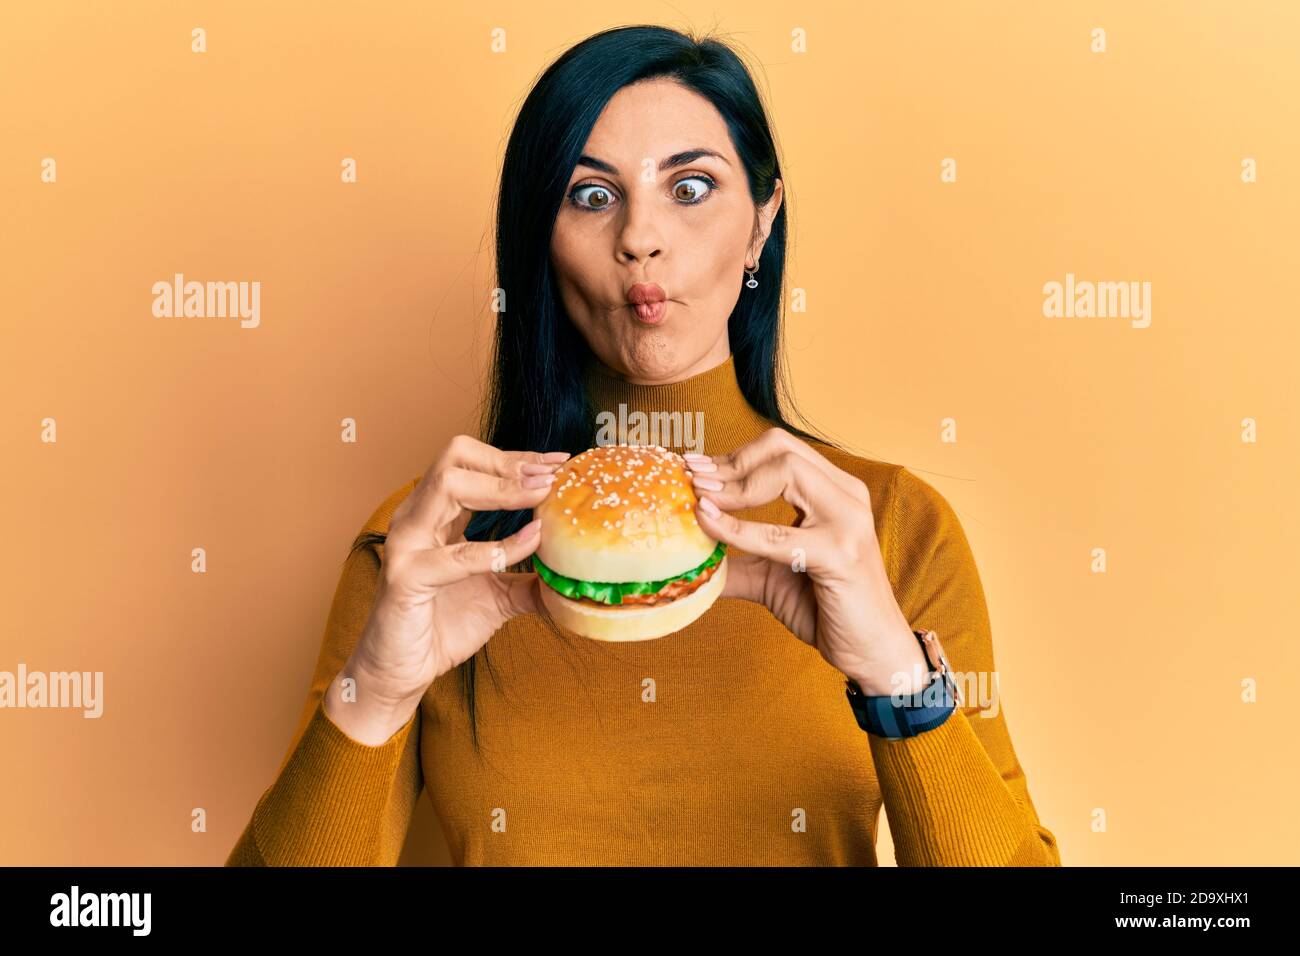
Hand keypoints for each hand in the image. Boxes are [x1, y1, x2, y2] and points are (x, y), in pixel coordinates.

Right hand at [344, 435, 568, 714]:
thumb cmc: (442, 627)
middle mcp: (416, 519)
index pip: (472, 463)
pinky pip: (456, 554)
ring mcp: (407, 544)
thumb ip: (530, 578)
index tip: (558, 463)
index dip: (517, 459)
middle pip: (455, 458)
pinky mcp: (406, 577)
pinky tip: (530, 541)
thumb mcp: (499, 595)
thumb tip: (573, 572)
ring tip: (540, 496)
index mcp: (435, 514)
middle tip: (550, 477)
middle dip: (508, 463)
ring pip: (448, 486)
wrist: (401, 673)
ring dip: (501, 488)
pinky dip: (498, 547)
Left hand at [685, 428, 927, 696]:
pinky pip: (777, 533)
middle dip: (730, 462)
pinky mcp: (840, 555)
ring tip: (700, 500)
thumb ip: (737, 561)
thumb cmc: (828, 610)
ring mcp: (848, 522)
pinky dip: (736, 527)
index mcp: (836, 491)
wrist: (872, 652)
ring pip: (786, 472)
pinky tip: (708, 523)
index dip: (734, 454)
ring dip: (733, 485)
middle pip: (781, 448)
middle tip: (692, 480)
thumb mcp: (773, 577)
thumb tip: (688, 558)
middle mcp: (846, 497)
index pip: (781, 449)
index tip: (695, 469)